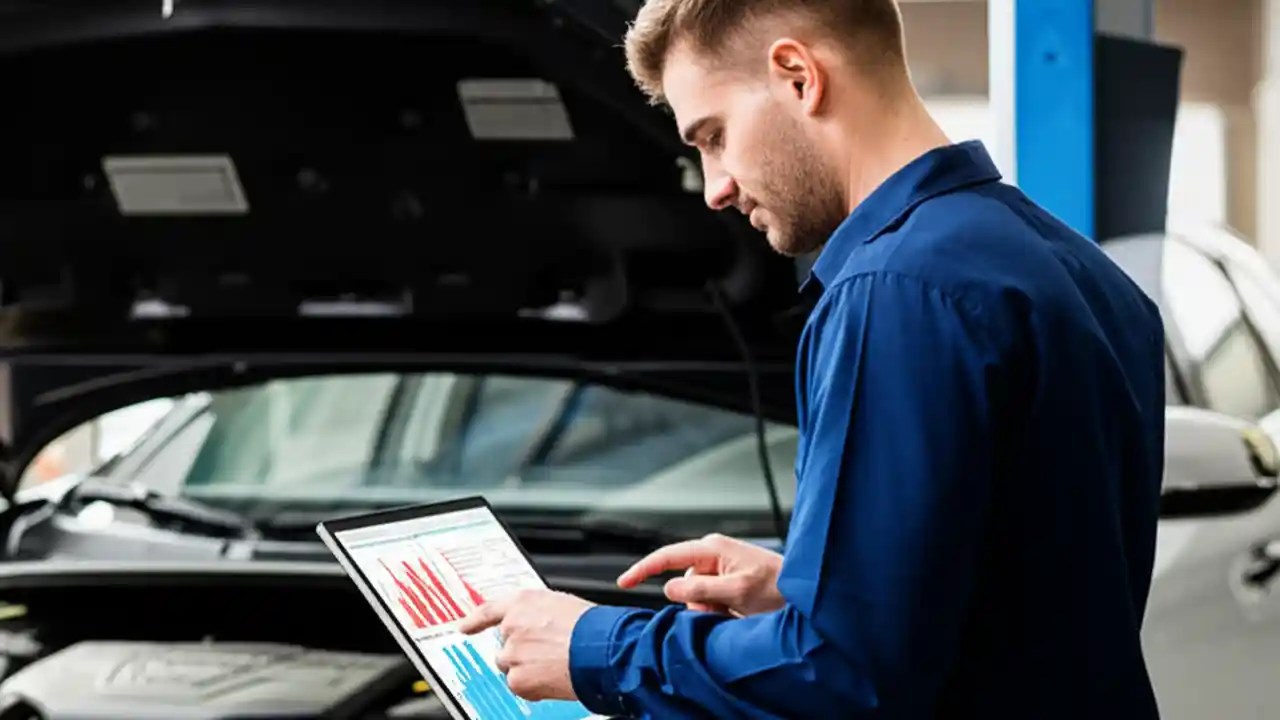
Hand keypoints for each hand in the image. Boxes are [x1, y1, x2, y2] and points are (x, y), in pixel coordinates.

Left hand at [456, 589, 594, 701]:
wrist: (601, 650)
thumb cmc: (590, 627)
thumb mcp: (561, 605)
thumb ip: (537, 614)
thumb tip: (533, 624)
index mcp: (522, 602)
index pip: (489, 610)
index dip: (474, 620)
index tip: (464, 627)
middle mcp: (512, 625)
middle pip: (504, 644)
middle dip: (520, 651)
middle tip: (546, 654)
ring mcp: (512, 653)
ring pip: (511, 666)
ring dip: (526, 668)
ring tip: (554, 664)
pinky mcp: (517, 678)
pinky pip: (519, 684)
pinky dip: (533, 685)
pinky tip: (553, 677)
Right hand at [617, 533, 784, 616]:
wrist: (804, 594)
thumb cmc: (777, 587)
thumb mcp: (737, 591)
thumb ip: (700, 589)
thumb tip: (669, 588)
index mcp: (711, 549)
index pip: (667, 556)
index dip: (642, 569)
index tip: (623, 582)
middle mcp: (712, 555)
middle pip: (683, 585)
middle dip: (695, 604)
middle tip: (722, 612)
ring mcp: (720, 568)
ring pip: (695, 597)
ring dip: (709, 611)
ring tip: (736, 612)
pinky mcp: (727, 581)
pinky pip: (709, 601)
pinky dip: (718, 611)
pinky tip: (738, 612)